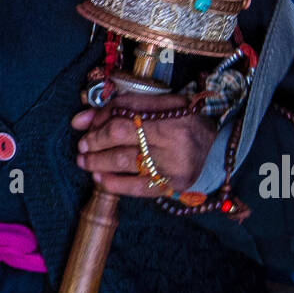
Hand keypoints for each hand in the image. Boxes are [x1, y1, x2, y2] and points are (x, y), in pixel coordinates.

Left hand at [70, 90, 217, 197]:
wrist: (214, 141)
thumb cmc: (179, 116)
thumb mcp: (153, 103)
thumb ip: (117, 108)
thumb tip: (79, 121)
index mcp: (170, 117)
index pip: (123, 124)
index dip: (98, 130)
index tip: (85, 133)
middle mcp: (174, 144)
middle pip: (122, 146)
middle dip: (96, 148)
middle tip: (82, 150)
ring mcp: (175, 167)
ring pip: (127, 166)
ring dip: (100, 165)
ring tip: (86, 163)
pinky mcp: (175, 185)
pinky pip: (140, 189)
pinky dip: (117, 185)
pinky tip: (102, 181)